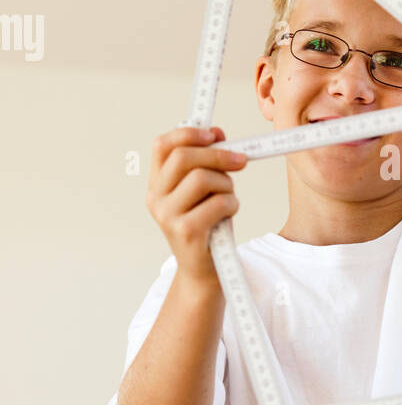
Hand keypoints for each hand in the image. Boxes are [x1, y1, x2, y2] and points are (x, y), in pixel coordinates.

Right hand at [145, 126, 246, 286]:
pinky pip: (218, 203)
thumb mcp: (204, 192)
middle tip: (241, 161)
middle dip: (218, 154)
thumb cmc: (208, 227)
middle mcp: (156, 199)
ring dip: (227, 185)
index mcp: (157, 184)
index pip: (162, 145)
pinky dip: (232, 204)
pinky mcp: (186, 232)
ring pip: (203, 179)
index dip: (188, 133)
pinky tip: (229, 215)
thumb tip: (217, 132)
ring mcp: (168, 216)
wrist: (205, 272)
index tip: (214, 134)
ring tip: (229, 199)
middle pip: (183, 158)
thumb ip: (206, 163)